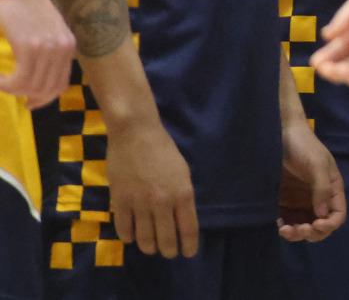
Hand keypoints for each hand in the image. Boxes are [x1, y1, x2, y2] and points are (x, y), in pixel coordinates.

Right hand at [0, 0, 75, 106]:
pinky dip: (6, 85)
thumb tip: (35, 83)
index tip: (30, 102)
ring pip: (32, 87)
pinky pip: (20, 79)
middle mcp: (63, 48)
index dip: (44, 98)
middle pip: (48, 90)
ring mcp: (48, 47)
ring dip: (13, 90)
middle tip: (12, 93)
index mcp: (69, 45)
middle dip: (29, 98)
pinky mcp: (30, 46)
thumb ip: (46, 54)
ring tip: (1, 82)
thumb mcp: (44, 32)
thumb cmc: (25, 8)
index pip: (61, 84)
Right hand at [107, 116, 197, 257]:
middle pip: (166, 238)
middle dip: (169, 250)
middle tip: (169, 253)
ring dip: (149, 247)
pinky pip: (124, 228)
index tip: (188, 254)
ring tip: (151, 249)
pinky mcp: (120, 201)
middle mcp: (163, 202)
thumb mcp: (183, 172)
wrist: (136, 134)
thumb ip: (182, 196)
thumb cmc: (164, 150)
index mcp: (183, 193)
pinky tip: (132, 237)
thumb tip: (181, 218)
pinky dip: (129, 236)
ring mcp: (140, 203)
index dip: (189, 245)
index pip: (188, 228)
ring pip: (144, 237)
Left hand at [277, 121, 345, 242]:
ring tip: (284, 229)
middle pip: (321, 225)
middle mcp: (318, 198)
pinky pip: (288, 220)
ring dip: (296, 233)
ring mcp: (301, 200)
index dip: (330, 224)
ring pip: (304, 226)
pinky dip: (285, 226)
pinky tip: (278, 223)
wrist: (279, 133)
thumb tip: (323, 215)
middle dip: (312, 232)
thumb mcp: (316, 164)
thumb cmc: (303, 146)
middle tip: (298, 229)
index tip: (316, 225)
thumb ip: (321, 188)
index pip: (338, 215)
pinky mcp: (285, 201)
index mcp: (332, 189)